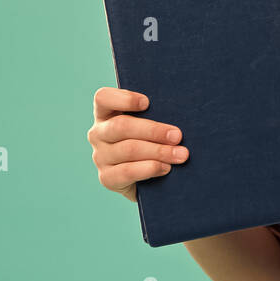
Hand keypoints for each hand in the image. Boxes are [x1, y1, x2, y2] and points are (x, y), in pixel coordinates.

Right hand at [87, 88, 188, 202]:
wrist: (149, 181)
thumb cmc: (154, 143)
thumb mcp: (152, 127)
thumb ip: (157, 117)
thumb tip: (177, 118)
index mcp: (106, 114)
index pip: (103, 98)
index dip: (123, 98)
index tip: (147, 102)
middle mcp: (98, 134)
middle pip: (121, 126)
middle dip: (153, 130)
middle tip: (177, 136)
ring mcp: (100, 157)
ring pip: (129, 149)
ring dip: (159, 151)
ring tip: (181, 154)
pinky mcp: (107, 178)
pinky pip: (128, 172)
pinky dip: (150, 168)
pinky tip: (166, 168)